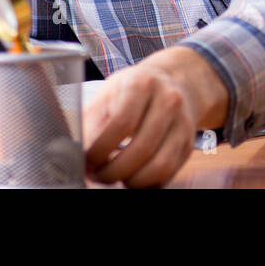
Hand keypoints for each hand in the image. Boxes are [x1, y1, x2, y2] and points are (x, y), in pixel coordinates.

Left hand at [83, 45, 227, 186]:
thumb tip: (75, 155)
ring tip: (116, 178)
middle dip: (114, 171)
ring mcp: (183, 123)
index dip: (101, 150)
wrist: (174, 82)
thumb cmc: (133, 90)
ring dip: (132, 181)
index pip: (122, 124)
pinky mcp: (189, 144)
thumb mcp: (108, 95)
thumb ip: (91, 123)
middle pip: (142, 149)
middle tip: (99, 175)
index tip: (89, 160)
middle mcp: (168, 101)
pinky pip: (169, 173)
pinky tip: (133, 177)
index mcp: (143, 84)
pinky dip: (148, 183)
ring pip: (159, 166)